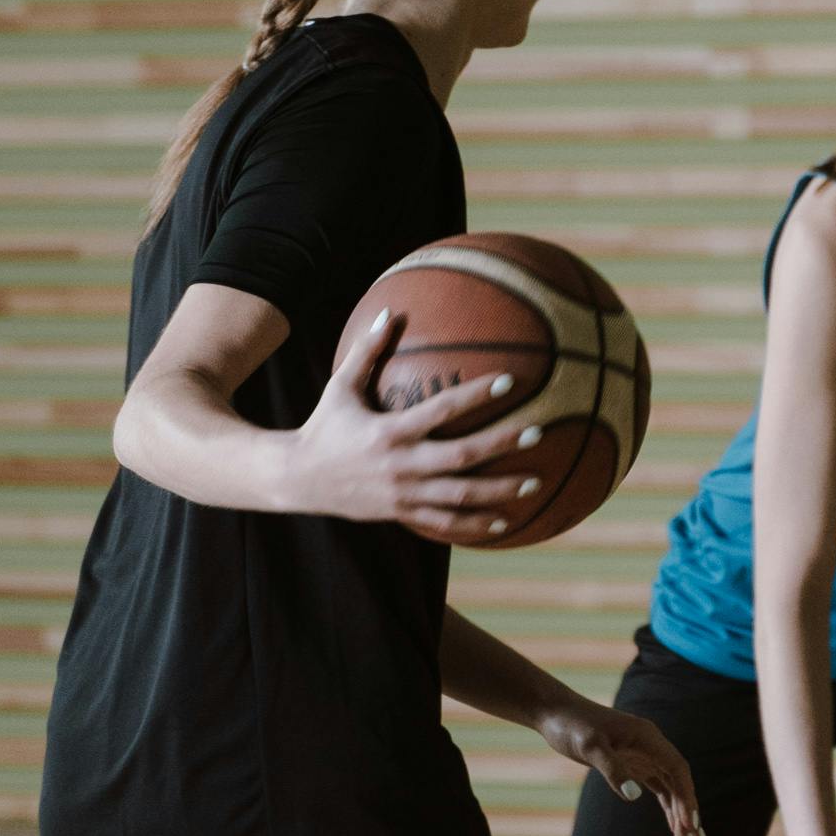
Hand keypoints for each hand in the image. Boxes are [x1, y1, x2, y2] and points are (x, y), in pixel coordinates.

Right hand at [284, 310, 548, 538]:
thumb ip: (367, 351)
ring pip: (460, 496)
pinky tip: (506, 522)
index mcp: (389, 431)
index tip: (509, 380)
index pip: (442, 410)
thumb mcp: (340, 385)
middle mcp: (400, 465)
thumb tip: (391, 311)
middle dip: (502, 444)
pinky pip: (445, 524)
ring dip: (500, 491)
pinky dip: (476, 524)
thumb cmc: (324, 425)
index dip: (477, 395)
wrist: (298, 479)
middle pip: (462, 456)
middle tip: (537, 432)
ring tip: (535, 482)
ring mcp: (403, 494)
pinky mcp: (402, 513)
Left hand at [540, 702, 704, 835]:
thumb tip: (635, 796)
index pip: (676, 769)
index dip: (687, 797)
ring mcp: (643, 755)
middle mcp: (651, 746)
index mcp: (647, 737)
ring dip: (680, 815)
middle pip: (678, 782)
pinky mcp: (632, 764)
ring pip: (670, 788)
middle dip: (687, 813)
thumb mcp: (589, 746)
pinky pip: (658, 788)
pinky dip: (667, 808)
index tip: (691, 825)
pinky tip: (674, 827)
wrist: (555, 712)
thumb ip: (612, 769)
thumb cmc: (571, 725)